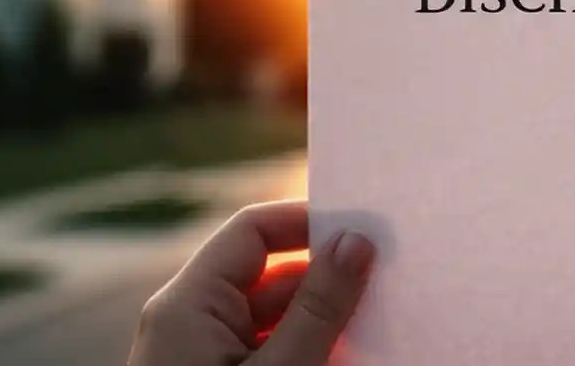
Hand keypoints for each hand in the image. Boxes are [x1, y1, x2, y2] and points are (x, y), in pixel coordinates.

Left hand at [128, 201, 374, 365]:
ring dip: (322, 321)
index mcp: (186, 304)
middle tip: (389, 280)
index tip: (366, 230)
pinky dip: (305, 349)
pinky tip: (350, 352)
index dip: (308, 222)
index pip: (253, 230)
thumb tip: (355, 241)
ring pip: (274, 320)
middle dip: (328, 280)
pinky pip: (266, 351)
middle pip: (270, 276)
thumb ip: (318, 309)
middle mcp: (188, 322)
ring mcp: (200, 355)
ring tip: (380, 322)